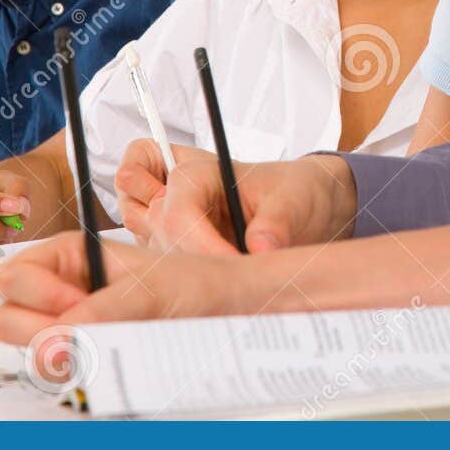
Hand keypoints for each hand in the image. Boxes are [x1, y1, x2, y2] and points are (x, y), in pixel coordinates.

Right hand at [0, 232, 239, 348]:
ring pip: (29, 350)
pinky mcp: (86, 354)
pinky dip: (78, 372)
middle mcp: (62, 289)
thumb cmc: (198, 283)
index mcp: (69, 255)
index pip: (11, 278)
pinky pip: (59, 372)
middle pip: (6, 317)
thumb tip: (55, 342)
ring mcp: (72, 325)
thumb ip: (101, 312)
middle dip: (40, 328)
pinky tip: (114, 357)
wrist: (231, 311)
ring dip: (60, 353)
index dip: (37, 295)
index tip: (74, 303)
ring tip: (111, 339)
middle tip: (91, 326)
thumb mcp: (151, 290)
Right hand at [118, 143, 357, 255]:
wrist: (301, 205)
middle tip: (236, 268)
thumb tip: (259, 249)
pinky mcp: (170, 246)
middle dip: (191, 255)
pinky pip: (158, 266)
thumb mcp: (294, 199)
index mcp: (199, 170)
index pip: (176, 209)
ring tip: (231, 266)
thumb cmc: (292, 190)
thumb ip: (276, 222)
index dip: (200, 242)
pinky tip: (219, 278)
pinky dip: (185, 276)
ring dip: (184, 265)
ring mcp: (166, 220)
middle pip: (154, 226)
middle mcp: (174, 192)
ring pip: (148, 246)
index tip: (233, 264)